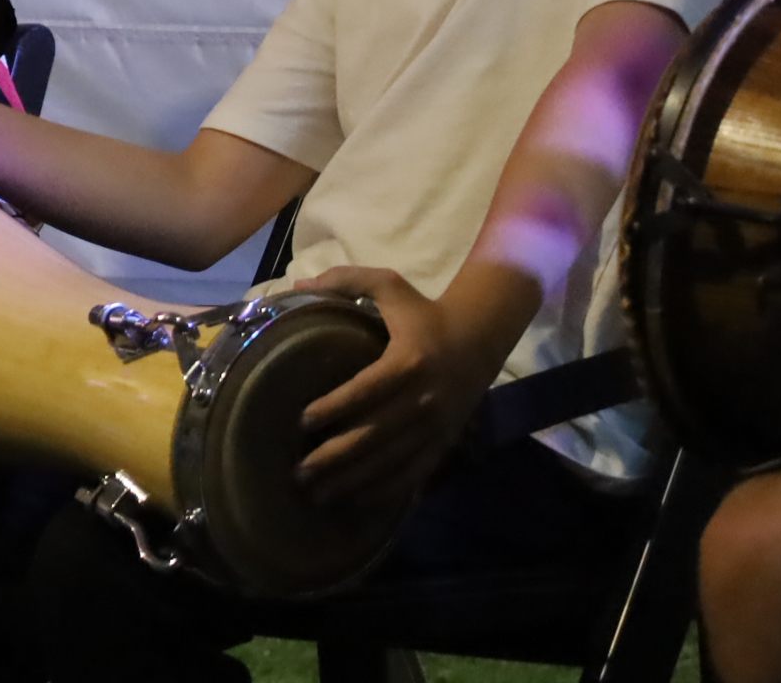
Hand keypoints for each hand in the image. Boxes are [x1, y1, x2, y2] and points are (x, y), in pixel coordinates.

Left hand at [292, 266, 497, 507]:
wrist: (482, 336)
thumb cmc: (425, 311)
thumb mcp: (389, 286)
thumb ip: (345, 280)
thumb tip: (298, 281)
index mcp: (409, 360)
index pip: (368, 390)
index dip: (337, 407)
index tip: (303, 420)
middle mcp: (425, 398)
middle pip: (376, 434)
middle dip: (336, 456)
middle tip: (300, 471)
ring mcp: (437, 425)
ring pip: (392, 460)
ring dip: (354, 480)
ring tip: (317, 493)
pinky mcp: (445, 442)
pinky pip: (415, 472)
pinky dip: (387, 489)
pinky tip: (358, 500)